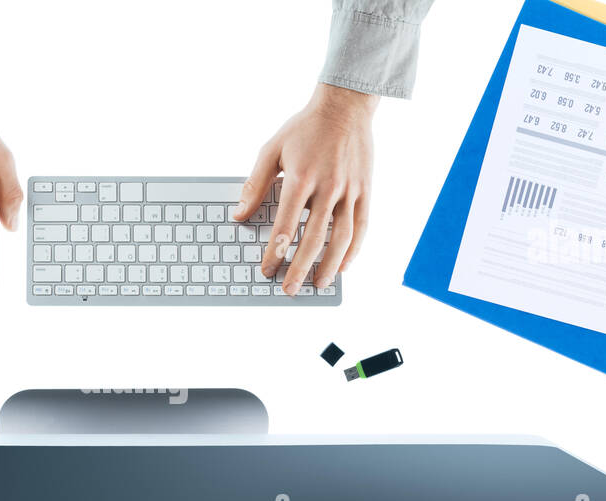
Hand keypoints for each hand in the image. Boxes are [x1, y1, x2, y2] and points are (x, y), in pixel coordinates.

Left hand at [233, 84, 377, 294]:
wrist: (345, 106)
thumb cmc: (305, 128)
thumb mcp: (272, 150)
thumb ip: (255, 185)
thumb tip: (239, 214)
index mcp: (300, 177)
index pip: (285, 225)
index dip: (275, 252)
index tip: (267, 269)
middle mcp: (327, 186)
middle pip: (313, 238)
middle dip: (299, 268)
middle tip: (289, 288)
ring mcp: (350, 190)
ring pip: (341, 237)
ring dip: (328, 265)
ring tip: (318, 284)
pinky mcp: (365, 190)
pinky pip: (362, 225)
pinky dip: (354, 249)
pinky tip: (343, 266)